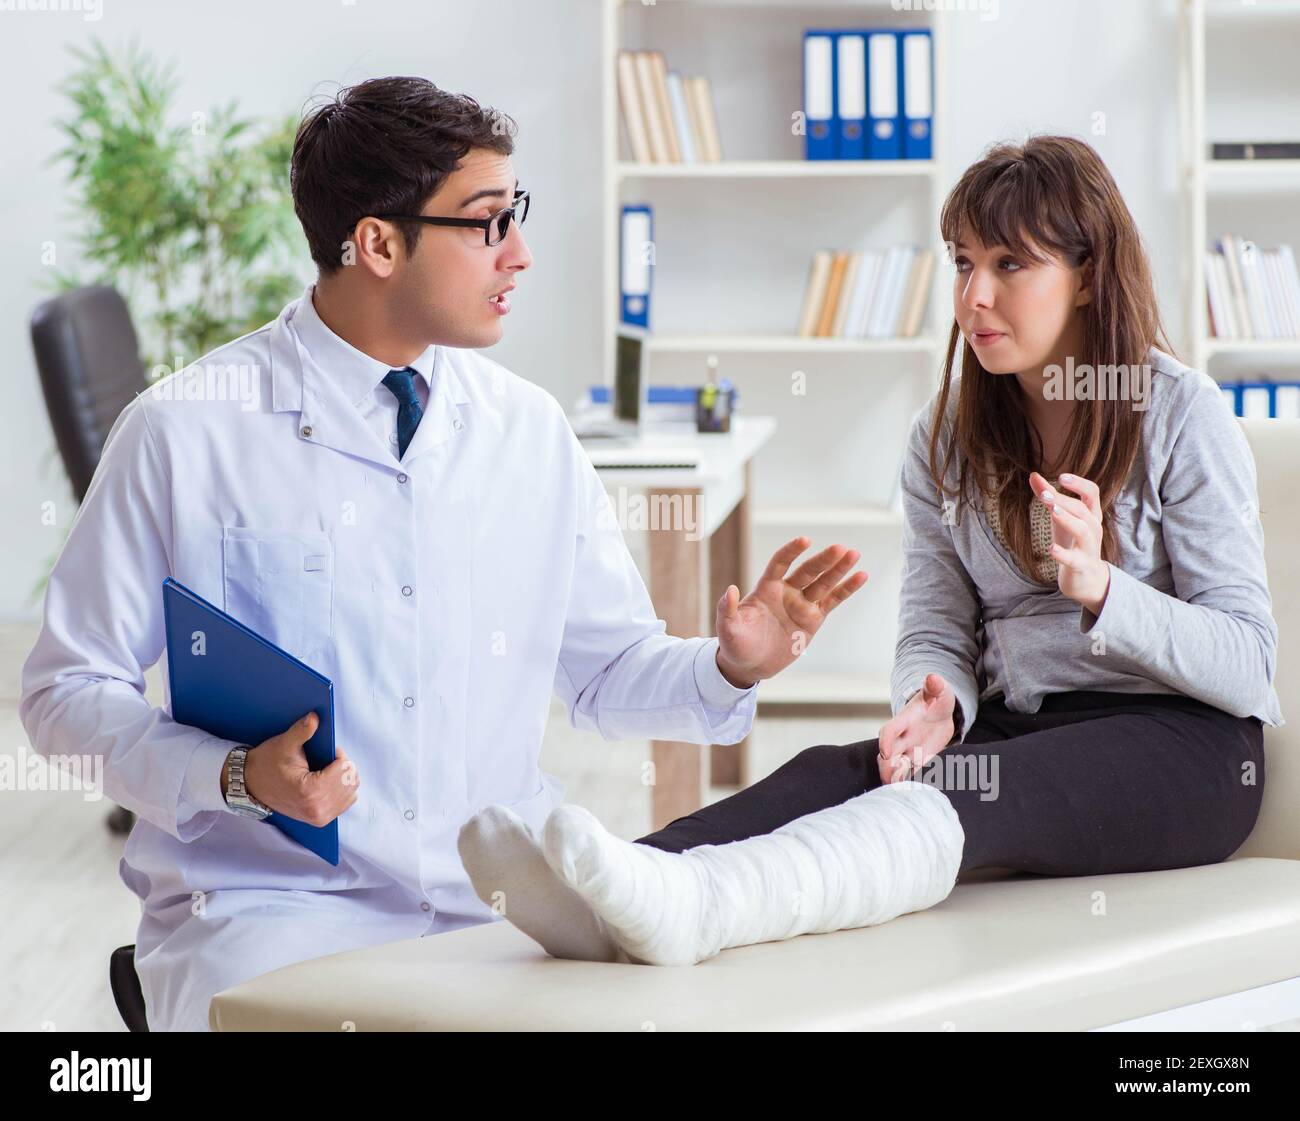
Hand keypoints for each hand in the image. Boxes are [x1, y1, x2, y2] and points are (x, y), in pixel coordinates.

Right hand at [222, 711, 358, 826]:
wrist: (251, 785)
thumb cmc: (267, 764)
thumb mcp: (284, 744)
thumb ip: (302, 731)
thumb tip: (315, 717)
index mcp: (310, 792)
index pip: (345, 768)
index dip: (337, 754)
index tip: (325, 750)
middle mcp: (318, 809)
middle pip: (351, 779)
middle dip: (342, 765)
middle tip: (324, 759)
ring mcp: (320, 817)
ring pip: (352, 790)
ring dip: (343, 776)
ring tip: (325, 770)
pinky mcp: (321, 820)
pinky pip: (347, 800)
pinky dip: (342, 788)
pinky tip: (327, 780)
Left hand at [714, 536, 867, 686]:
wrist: (749, 665)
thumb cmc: (735, 644)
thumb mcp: (727, 628)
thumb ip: (727, 609)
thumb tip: (731, 590)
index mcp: (765, 589)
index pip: (779, 563)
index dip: (791, 552)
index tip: (805, 540)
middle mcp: (786, 592)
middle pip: (807, 571)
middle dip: (823, 560)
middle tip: (840, 548)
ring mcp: (801, 604)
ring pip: (823, 583)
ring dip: (838, 569)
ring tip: (854, 554)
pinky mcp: (813, 618)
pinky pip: (833, 601)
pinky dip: (847, 589)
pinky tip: (861, 576)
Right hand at [877, 672, 955, 784]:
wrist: (939, 714)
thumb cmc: (936, 700)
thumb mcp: (938, 692)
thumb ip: (936, 686)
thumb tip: (933, 677)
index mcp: (904, 720)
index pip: (889, 730)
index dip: (885, 741)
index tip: (885, 752)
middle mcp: (902, 737)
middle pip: (886, 753)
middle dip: (887, 766)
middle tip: (894, 777)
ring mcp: (907, 750)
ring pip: (893, 767)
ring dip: (894, 777)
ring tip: (900, 788)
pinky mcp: (917, 761)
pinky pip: (909, 774)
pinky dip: (907, 783)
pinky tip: (911, 794)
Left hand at [1029, 471, 1110, 614]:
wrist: (1086, 579)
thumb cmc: (1073, 543)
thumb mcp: (1060, 518)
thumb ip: (1049, 497)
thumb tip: (1033, 475)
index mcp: (1091, 515)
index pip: (1092, 493)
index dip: (1079, 483)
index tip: (1061, 476)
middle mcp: (1093, 529)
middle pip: (1083, 510)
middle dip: (1064, 500)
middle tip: (1045, 493)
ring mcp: (1089, 548)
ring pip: (1083, 531)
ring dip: (1067, 519)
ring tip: (1052, 511)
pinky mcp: (1081, 566)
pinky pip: (1074, 559)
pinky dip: (1063, 554)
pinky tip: (1050, 549)